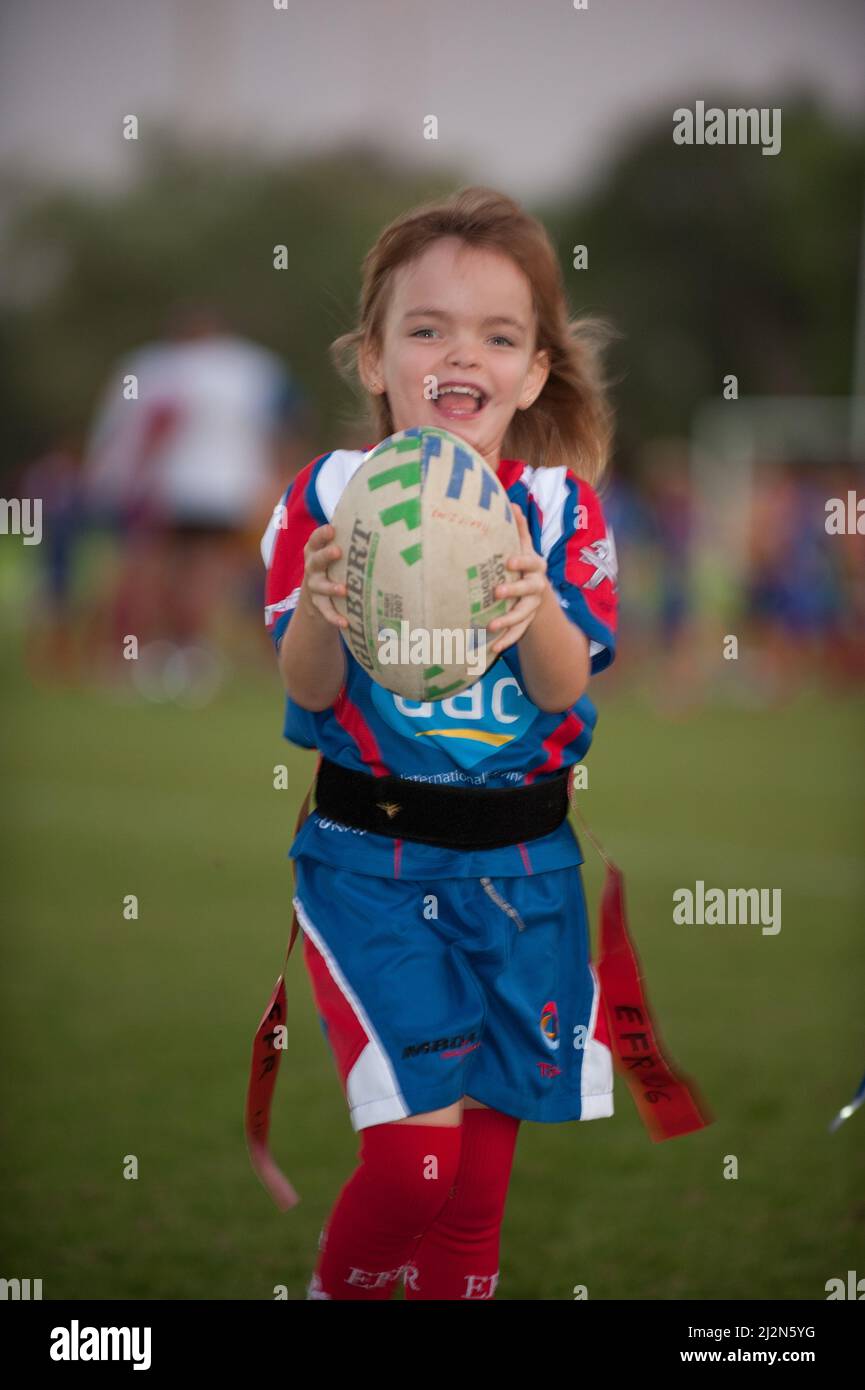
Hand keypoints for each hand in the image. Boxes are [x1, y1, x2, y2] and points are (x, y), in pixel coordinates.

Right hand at [300, 523, 348, 628]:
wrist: (316, 597)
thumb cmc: (334, 566)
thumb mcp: (336, 552)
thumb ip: (350, 539)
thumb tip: (379, 516)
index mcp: (315, 550)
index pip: (315, 540)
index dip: (322, 534)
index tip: (332, 529)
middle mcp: (312, 567)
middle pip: (316, 560)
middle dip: (326, 555)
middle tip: (338, 551)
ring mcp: (314, 586)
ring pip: (319, 586)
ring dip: (331, 588)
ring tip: (344, 590)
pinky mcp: (318, 605)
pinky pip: (325, 612)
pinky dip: (334, 617)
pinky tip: (345, 623)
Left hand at [487, 506, 547, 653]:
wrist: (535, 586)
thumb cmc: (522, 561)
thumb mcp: (521, 545)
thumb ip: (518, 528)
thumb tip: (511, 502)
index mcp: (536, 566)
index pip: (532, 562)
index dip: (522, 561)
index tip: (508, 561)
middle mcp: (537, 587)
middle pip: (529, 590)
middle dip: (514, 591)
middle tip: (496, 592)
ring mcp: (532, 606)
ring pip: (524, 615)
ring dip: (508, 621)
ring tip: (491, 626)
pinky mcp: (526, 621)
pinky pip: (519, 632)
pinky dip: (507, 640)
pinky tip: (493, 648)